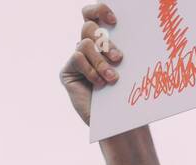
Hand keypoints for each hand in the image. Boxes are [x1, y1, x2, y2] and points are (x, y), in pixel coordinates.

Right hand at [60, 3, 122, 126]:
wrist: (116, 122)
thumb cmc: (126, 97)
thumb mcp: (127, 71)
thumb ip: (120, 52)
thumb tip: (126, 32)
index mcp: (104, 43)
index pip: (95, 15)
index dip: (100, 10)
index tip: (115, 20)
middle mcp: (89, 48)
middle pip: (88, 25)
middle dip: (104, 40)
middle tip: (119, 58)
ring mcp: (77, 60)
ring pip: (85, 43)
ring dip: (101, 61)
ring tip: (112, 79)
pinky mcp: (67, 72)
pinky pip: (77, 58)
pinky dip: (90, 70)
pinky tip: (99, 84)